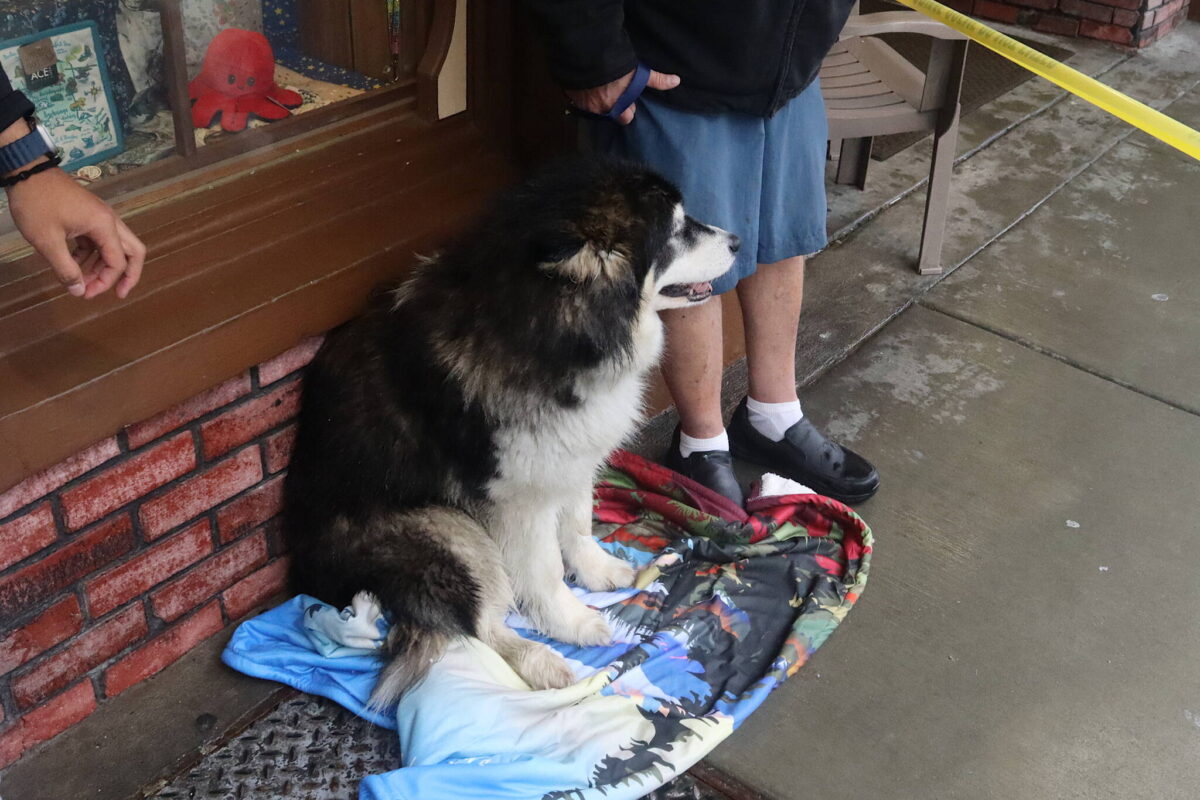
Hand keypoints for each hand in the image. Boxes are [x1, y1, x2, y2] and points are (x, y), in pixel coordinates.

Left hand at [7, 167, 145, 298]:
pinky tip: (74, 263)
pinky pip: (99, 239)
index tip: (85, 294)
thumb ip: (65, 269)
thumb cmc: (37, 204)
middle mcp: (110, 221)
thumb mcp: (47, 241)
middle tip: (119, 294)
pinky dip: (92, 255)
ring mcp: (101, 216)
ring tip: (85, 281)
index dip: (105, 282)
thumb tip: (78, 291)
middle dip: (128, 275)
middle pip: (132, 252)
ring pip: (116, 246)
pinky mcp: (90, 215)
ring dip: (104, 266)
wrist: (27, 171)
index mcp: (104, 226)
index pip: (117, 262)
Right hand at [566, 68, 680, 124]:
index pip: (625, 118)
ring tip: (598, 86)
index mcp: (617, 108)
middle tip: (612, 91)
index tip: (628, 99)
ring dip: (594, 100)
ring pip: (591, 108)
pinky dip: (580, 94)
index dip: (628, 109)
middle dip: (611, 106)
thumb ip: (656, 81)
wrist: (587, 57)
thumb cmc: (616, 67)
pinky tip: (584, 84)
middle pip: (608, 114)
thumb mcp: (638, 73)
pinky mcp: (569, 96)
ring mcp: (583, 105)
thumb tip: (677, 81)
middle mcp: (599, 111)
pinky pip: (576, 100)